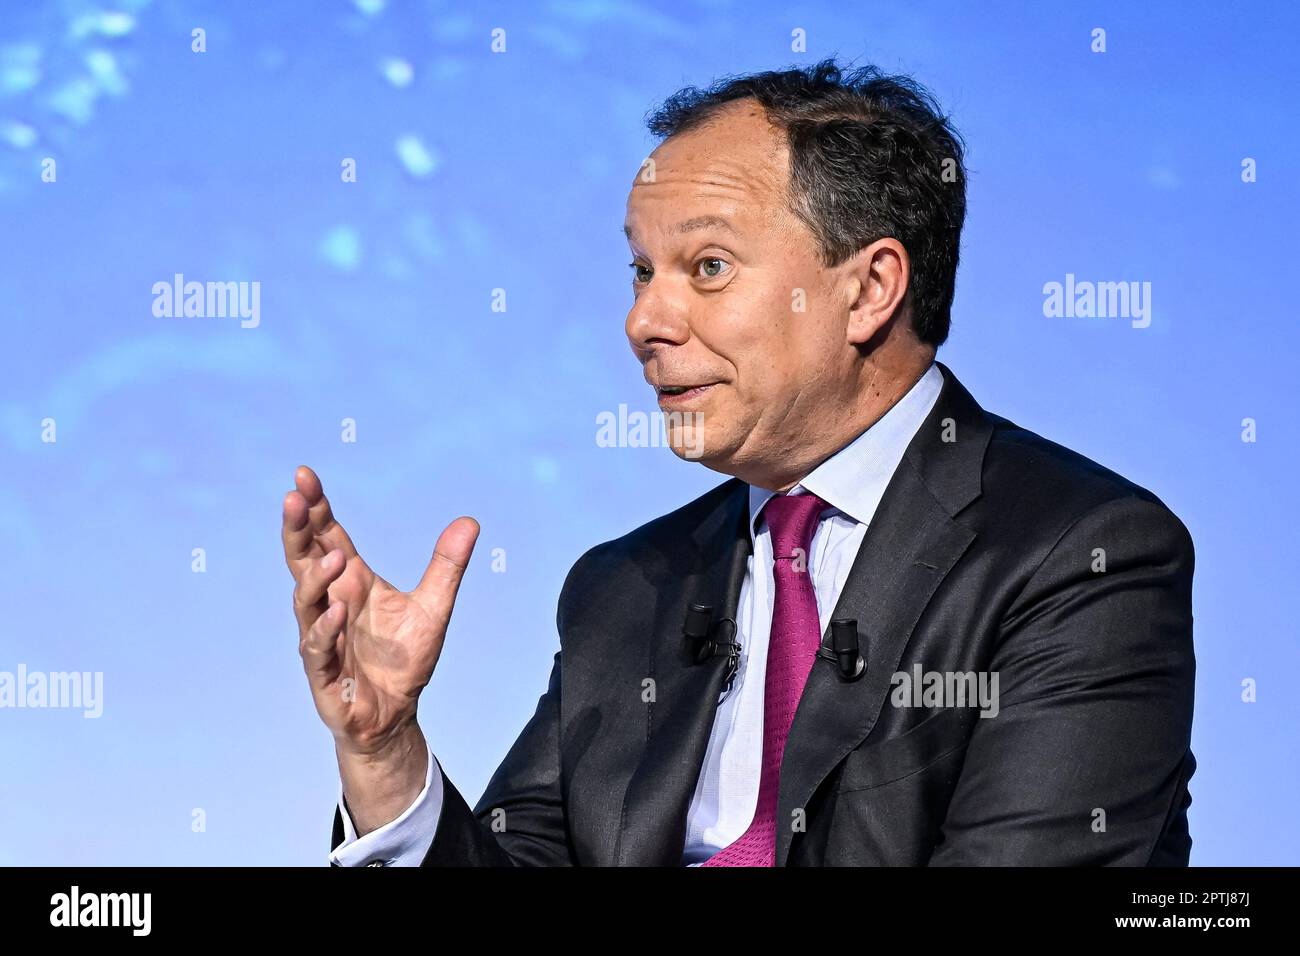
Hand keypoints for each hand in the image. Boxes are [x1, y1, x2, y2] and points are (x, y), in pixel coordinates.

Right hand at [282, 465, 478, 758]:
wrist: (394, 717)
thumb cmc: (404, 660)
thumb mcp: (434, 607)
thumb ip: (447, 565)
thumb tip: (469, 521)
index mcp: (352, 582)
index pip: (328, 537)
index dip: (316, 508)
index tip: (305, 476)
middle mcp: (330, 603)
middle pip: (303, 559)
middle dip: (297, 529)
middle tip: (293, 498)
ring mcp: (322, 637)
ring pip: (306, 601)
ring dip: (316, 577)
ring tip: (334, 556)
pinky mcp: (323, 672)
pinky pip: (317, 647)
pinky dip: (326, 629)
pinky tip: (338, 609)